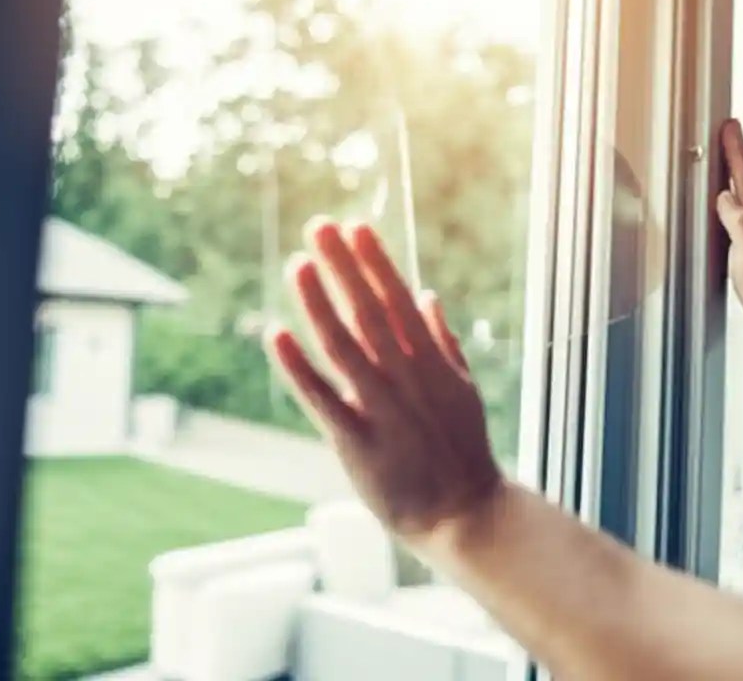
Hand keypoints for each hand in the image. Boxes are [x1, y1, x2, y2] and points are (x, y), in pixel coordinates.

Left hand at [264, 219, 503, 543]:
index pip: (399, 302)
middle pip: (369, 312)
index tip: (356, 227)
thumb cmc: (463, 454)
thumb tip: (428, 294)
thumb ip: (444, 342)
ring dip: (319, 303)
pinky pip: (323, 399)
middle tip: (320, 226)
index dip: (375, 263)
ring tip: (298, 264)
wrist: (466, 516)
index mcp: (431, 363)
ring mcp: (382, 409)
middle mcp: (407, 379)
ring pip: (345, 346)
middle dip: (344, 267)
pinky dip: (299, 367)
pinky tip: (277, 335)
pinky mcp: (358, 443)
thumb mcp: (463, 390)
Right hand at [717, 119, 742, 320]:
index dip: (735, 150)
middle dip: (736, 150)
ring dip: (736, 166)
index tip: (729, 126)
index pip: (742, 176)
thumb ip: (740, 226)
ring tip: (728, 151)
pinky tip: (729, 194)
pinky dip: (734, 190)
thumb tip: (725, 198)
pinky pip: (740, 204)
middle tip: (729, 128)